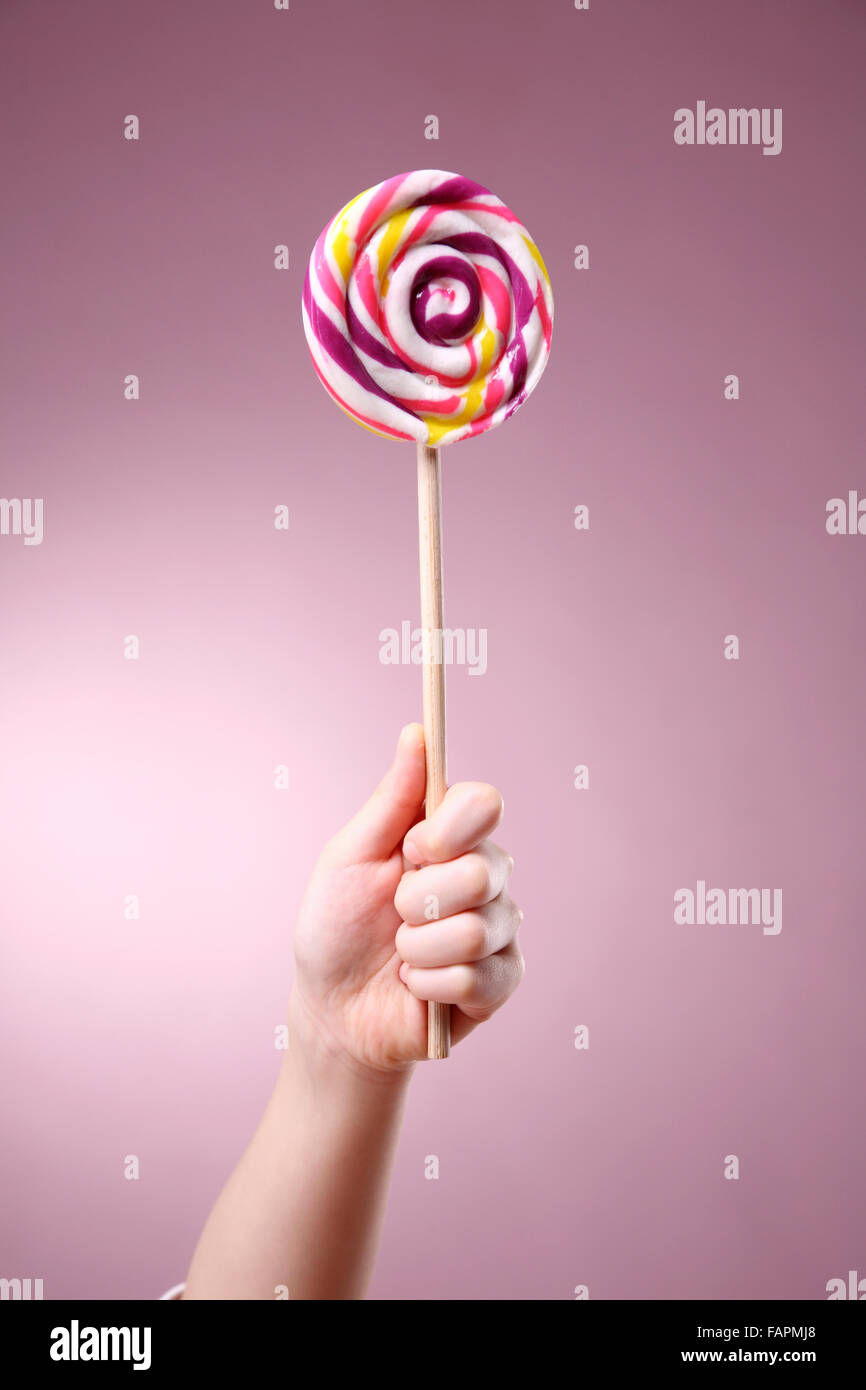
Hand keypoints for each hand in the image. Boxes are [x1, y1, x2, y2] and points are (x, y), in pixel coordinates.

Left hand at [289, 723, 523, 1076]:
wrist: (332, 1009)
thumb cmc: (336, 927)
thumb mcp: (351, 856)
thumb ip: (392, 798)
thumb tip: (417, 732)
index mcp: (450, 840)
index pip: (485, 804)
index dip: (451, 829)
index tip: (413, 849)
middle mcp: (484, 878)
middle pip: (484, 872)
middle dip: (420, 901)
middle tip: (395, 914)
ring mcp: (498, 932)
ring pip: (477, 930)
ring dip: (418, 948)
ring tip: (401, 954)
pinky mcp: (500, 982)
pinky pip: (477, 977)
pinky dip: (429, 984)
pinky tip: (416, 986)